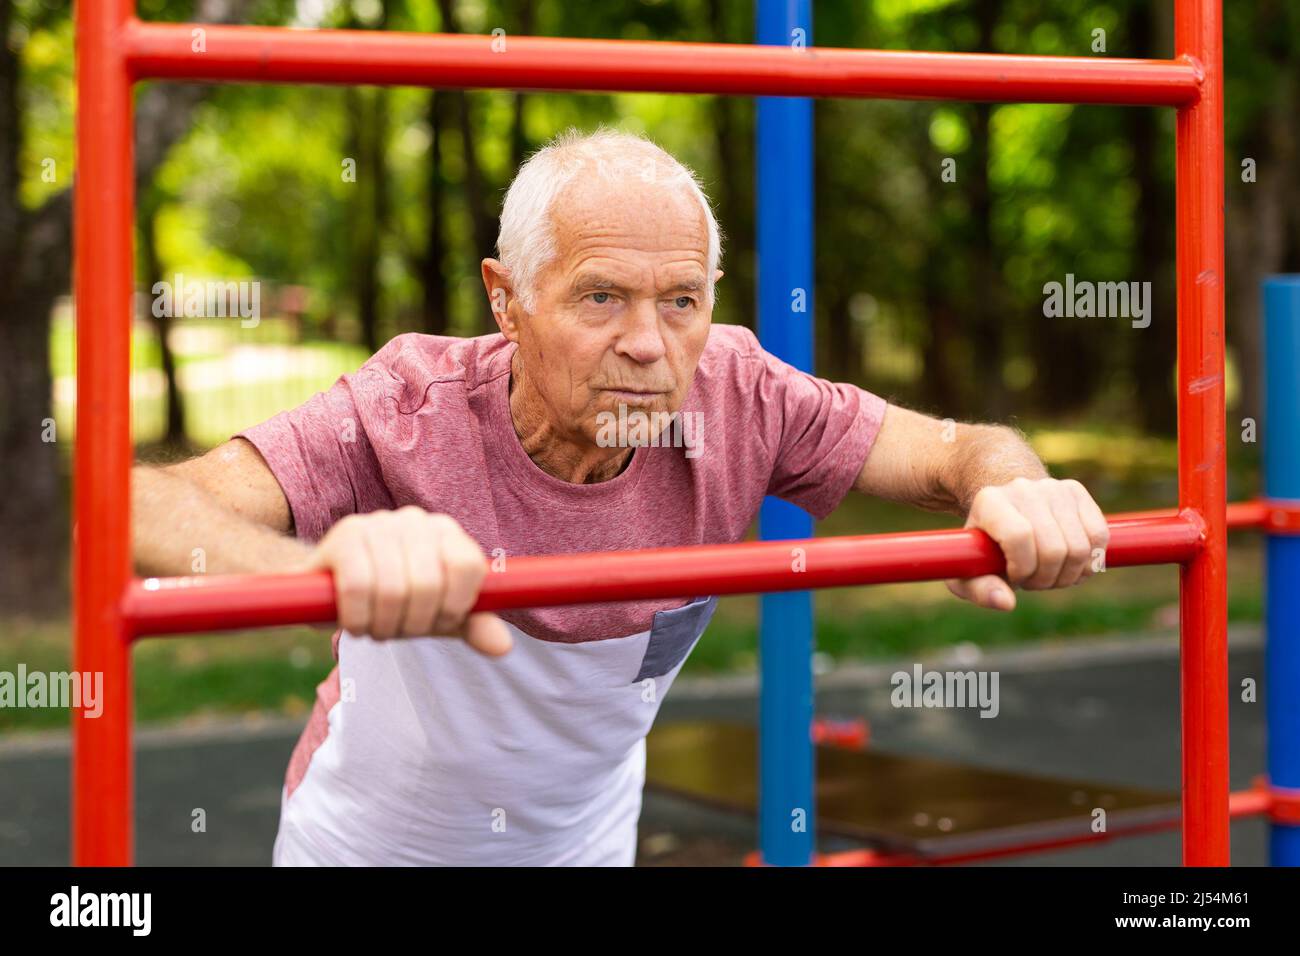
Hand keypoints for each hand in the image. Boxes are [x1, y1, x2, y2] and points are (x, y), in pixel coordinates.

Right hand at [303, 507, 511, 654]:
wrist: (334, 589)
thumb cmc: (397, 600)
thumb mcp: (439, 615)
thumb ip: (473, 625)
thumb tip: (503, 646)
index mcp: (447, 533)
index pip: (467, 567)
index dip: (453, 606)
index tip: (437, 622)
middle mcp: (416, 520)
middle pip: (428, 583)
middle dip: (414, 623)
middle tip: (398, 631)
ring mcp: (379, 523)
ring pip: (393, 588)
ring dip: (384, 626)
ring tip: (376, 629)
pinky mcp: (345, 535)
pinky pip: (358, 587)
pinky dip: (359, 619)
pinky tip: (355, 624)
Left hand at [946, 477, 1109, 611]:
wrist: (1006, 508)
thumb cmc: (986, 546)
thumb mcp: (969, 570)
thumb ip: (979, 589)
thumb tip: (1006, 603)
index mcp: (989, 502)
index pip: (1019, 536)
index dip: (1023, 567)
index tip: (1015, 576)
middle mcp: (1022, 489)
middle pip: (1053, 547)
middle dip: (1046, 578)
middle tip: (1033, 581)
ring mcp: (1053, 487)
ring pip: (1079, 547)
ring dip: (1068, 574)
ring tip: (1048, 573)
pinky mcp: (1076, 491)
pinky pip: (1099, 536)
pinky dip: (1089, 561)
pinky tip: (1070, 564)